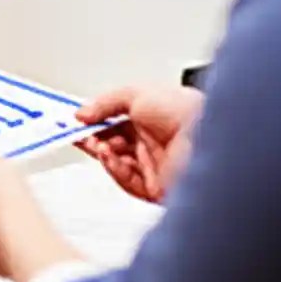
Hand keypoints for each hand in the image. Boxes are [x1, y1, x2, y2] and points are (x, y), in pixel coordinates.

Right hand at [75, 85, 203, 202]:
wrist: (208, 137)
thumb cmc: (185, 110)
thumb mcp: (136, 94)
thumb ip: (105, 103)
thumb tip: (82, 113)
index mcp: (152, 117)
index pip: (114, 121)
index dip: (93, 120)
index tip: (74, 119)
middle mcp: (154, 141)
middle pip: (112, 143)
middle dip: (92, 138)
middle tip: (72, 133)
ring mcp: (155, 165)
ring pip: (116, 163)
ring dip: (101, 154)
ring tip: (93, 143)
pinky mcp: (156, 187)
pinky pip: (126, 180)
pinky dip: (113, 168)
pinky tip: (107, 157)